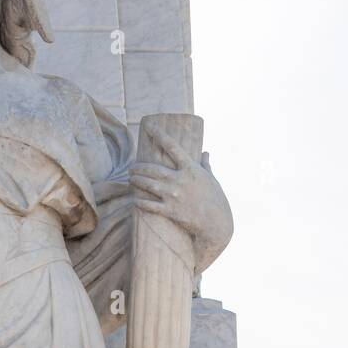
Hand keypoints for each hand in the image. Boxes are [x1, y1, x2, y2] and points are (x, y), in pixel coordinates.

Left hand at [130, 129, 232, 274]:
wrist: (216, 222)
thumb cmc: (216, 199)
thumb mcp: (211, 179)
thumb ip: (205, 165)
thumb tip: (206, 152)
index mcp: (190, 168)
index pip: (172, 146)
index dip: (159, 134)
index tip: (149, 125)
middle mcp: (179, 180)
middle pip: (153, 169)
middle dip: (139, 167)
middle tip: (131, 167)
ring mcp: (173, 196)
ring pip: (148, 185)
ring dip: (136, 181)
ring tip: (130, 179)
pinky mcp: (170, 211)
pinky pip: (149, 205)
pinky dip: (140, 202)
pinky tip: (134, 199)